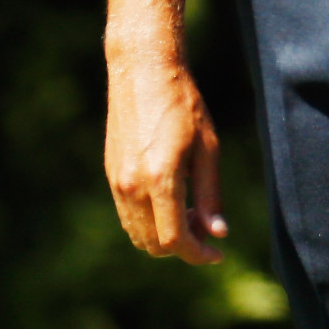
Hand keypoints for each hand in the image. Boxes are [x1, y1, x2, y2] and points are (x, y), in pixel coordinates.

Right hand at [103, 49, 225, 262]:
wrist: (143, 73)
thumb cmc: (184, 105)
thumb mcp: (208, 147)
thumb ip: (211, 194)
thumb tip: (217, 233)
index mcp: (160, 179)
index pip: (175, 238)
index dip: (197, 254)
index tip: (217, 254)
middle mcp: (132, 186)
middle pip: (155, 244)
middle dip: (184, 246)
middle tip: (208, 229)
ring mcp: (117, 183)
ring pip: (138, 234)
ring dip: (165, 237)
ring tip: (193, 215)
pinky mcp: (111, 176)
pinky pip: (128, 216)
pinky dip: (150, 223)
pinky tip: (172, 204)